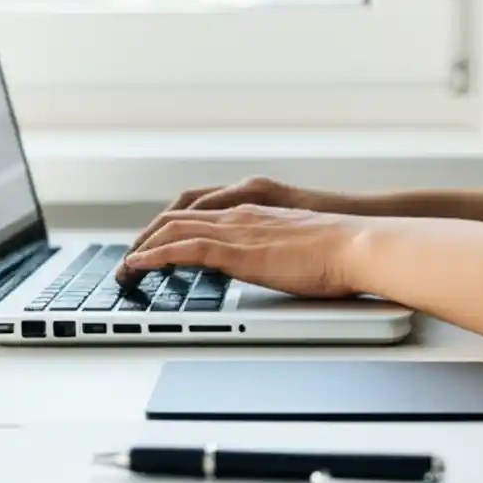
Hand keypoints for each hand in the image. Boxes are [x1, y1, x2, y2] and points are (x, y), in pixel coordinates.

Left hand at [131, 176, 346, 250]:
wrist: (357, 245)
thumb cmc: (342, 253)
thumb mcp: (303, 249)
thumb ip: (283, 254)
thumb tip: (283, 268)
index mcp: (256, 213)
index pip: (202, 215)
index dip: (174, 229)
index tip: (158, 247)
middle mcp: (240, 214)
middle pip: (178, 218)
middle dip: (149, 236)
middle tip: (131, 257)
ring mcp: (236, 229)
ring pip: (172, 230)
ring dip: (143, 247)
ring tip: (125, 266)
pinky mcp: (235, 249)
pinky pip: (181, 249)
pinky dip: (153, 257)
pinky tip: (138, 266)